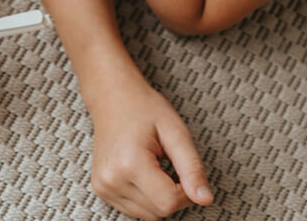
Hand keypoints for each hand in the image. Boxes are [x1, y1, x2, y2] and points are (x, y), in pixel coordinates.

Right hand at [88, 82, 212, 219]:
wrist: (113, 98)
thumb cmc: (145, 109)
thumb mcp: (176, 133)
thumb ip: (192, 168)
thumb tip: (206, 199)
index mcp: (129, 164)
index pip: (169, 202)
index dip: (186, 191)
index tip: (185, 170)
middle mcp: (111, 180)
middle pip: (159, 211)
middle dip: (174, 194)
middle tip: (170, 164)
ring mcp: (103, 187)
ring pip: (148, 215)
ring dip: (160, 198)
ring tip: (156, 166)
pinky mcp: (101, 190)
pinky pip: (134, 210)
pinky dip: (147, 198)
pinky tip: (144, 173)